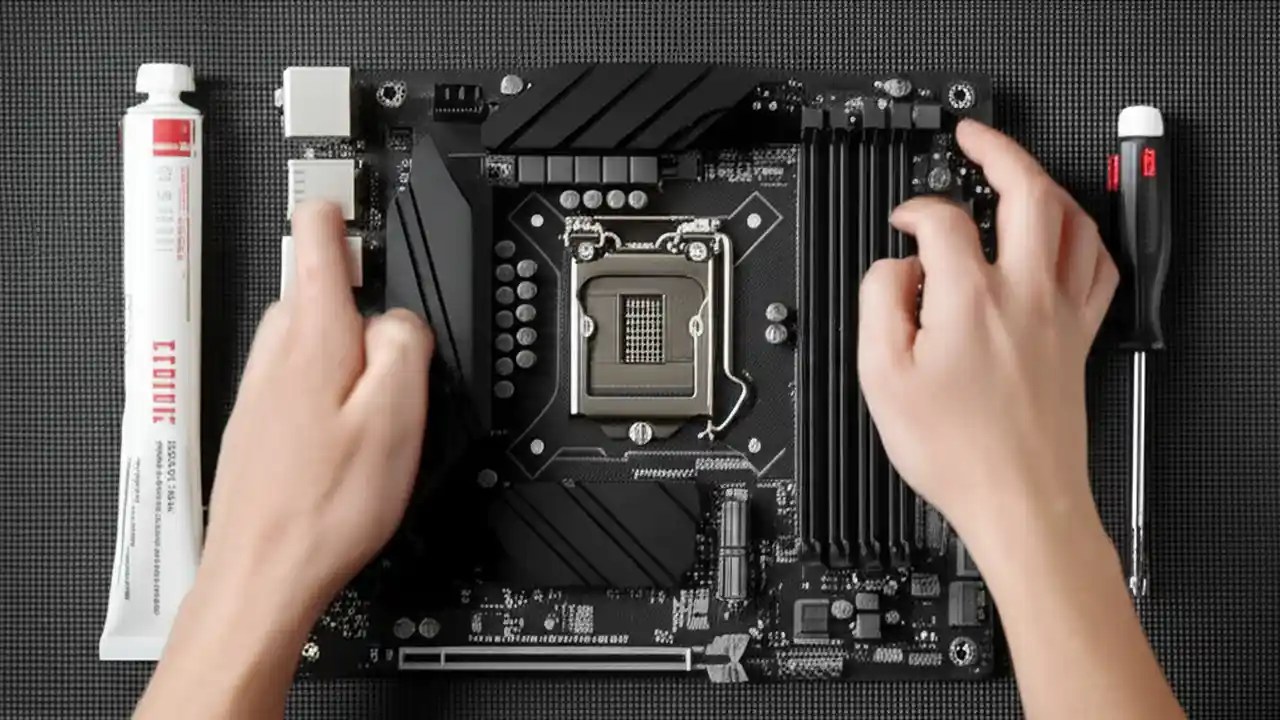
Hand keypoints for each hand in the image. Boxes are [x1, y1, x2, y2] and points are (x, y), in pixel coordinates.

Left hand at [199, 200, 433, 619]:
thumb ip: (405, 344)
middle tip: (399, 354)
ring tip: (379, 408)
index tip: (362, 203)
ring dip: (345, 353)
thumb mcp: (397, 416)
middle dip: (360, 304)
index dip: (345, 210)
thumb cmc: (325, 505)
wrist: (263, 572)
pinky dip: (328, 390)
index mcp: (313, 334)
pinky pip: (296, 380)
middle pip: (317, 289)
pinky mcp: (257, 421)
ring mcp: (260, 386)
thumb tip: (403, 317)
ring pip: (308, 338)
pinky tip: (348, 436)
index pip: (316, 234)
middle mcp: (276, 351)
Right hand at [857, 119, 1117, 548]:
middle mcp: (1025, 295)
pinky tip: (1066, 237)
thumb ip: (879, 302)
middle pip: (1028, 191)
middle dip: (999, 151)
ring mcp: (1060, 313)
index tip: (900, 221)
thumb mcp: (880, 376)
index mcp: (971, 298)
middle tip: (973, 137)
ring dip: (1045, 184)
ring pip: (1073, 220)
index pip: (943, 221)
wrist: (1019, 500)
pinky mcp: (1079, 337)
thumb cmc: (956, 452)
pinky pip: (1100, 267)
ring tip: (1018, 174)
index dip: (914, 210)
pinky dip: (1083, 237)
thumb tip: (894, 266)